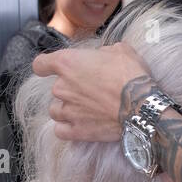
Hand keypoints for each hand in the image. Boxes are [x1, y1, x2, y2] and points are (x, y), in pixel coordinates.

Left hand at [33, 41, 147, 141]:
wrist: (141, 105)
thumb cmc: (130, 75)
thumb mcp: (119, 50)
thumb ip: (102, 52)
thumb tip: (101, 57)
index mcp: (67, 63)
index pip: (40, 64)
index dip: (45, 67)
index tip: (49, 70)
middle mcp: (62, 87)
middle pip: (54, 90)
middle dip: (68, 90)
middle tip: (88, 92)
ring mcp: (68, 111)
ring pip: (54, 111)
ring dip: (65, 110)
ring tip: (82, 110)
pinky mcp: (77, 130)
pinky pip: (60, 131)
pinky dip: (65, 128)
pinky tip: (77, 125)